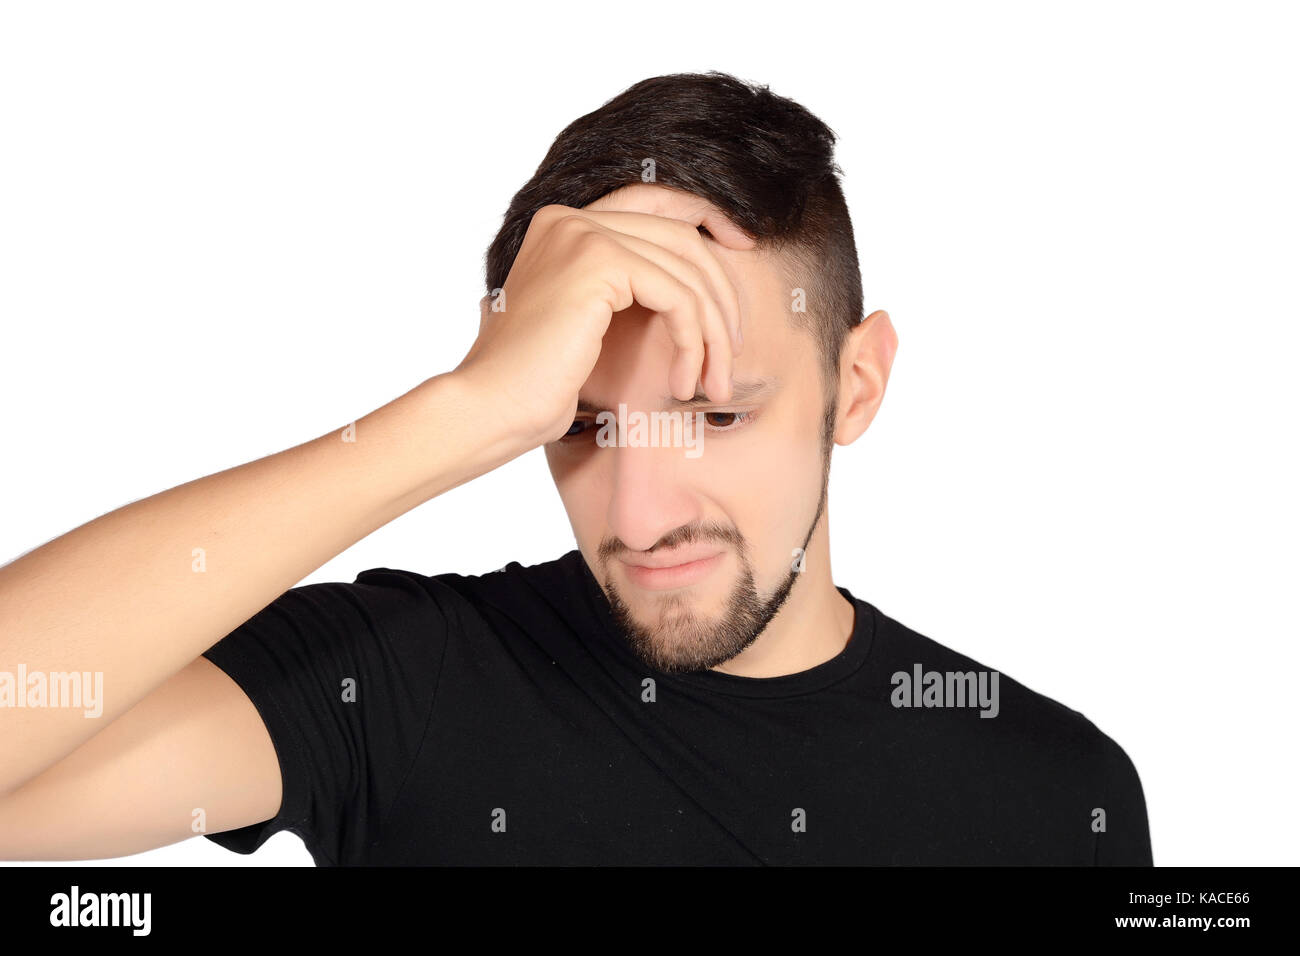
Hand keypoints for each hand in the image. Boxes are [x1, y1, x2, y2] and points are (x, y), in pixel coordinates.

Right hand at [452, 192, 754, 448]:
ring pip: (687, 270)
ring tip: (713, 384)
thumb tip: (691, 288)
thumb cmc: (536, 385)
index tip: (745, 249)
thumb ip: (626, 291)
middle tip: (730, 356)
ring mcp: (582, 234)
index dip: (708, 216)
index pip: (656, 200)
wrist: (491, 410)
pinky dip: (694, 342)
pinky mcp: (597, 262)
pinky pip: (678, 295)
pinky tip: (683, 380)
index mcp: (564, 224)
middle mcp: (570, 218)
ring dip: (712, 334)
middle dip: (720, 297)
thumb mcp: (588, 326)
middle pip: (681, 237)